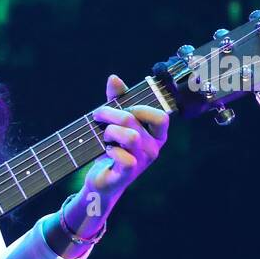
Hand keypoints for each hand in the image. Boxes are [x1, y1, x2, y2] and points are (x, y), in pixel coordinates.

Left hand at [85, 74, 169, 208]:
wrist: (102, 180)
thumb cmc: (112, 147)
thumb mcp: (116, 122)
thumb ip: (117, 100)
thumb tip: (114, 78)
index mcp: (156, 134)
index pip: (161, 115)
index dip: (139, 107)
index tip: (121, 106)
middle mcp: (154, 148)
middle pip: (133, 119)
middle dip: (110, 113)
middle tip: (98, 116)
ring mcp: (143, 162)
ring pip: (130, 136)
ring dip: (110, 131)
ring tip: (104, 136)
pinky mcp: (128, 174)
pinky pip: (123, 156)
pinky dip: (110, 150)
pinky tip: (107, 151)